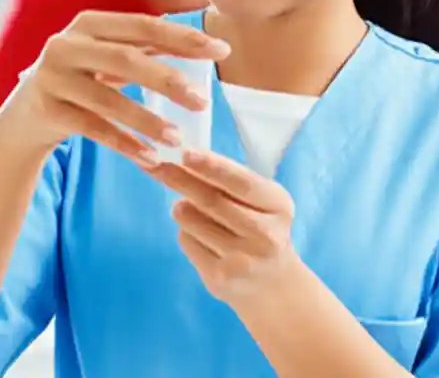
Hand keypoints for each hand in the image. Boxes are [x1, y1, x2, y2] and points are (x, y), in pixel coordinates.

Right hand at [0, 11, 230, 161]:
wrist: (24, 117)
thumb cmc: (81, 81)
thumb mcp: (107, 58)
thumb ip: (147, 49)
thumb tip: (207, 46)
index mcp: (89, 24)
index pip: (144, 26)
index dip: (184, 38)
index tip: (222, 51)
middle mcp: (65, 44)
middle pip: (126, 59)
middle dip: (168, 80)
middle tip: (202, 102)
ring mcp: (51, 77)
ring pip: (108, 100)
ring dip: (147, 121)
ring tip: (177, 139)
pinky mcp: (45, 110)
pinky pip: (92, 128)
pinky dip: (124, 143)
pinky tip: (150, 157)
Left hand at [143, 149, 301, 305]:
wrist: (273, 284)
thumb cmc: (262, 229)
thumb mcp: (263, 203)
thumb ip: (233, 183)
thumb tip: (186, 160)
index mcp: (279, 206)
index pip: (241, 182)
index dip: (212, 167)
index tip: (186, 153)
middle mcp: (265, 234)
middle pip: (211, 201)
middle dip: (181, 180)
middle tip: (159, 165)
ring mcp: (242, 260)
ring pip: (192, 221)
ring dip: (181, 207)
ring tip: (186, 206)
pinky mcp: (219, 279)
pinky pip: (187, 242)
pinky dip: (185, 231)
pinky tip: (198, 234)